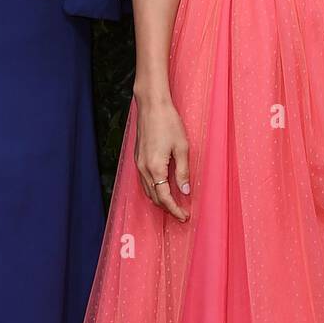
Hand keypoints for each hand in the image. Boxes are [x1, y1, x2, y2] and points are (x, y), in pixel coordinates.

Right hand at [134, 96, 190, 220]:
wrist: (151, 106)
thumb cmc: (168, 123)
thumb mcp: (182, 147)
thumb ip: (183, 172)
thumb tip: (185, 191)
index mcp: (155, 168)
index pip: (165, 198)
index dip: (175, 210)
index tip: (184, 216)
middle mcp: (143, 169)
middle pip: (154, 198)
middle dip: (168, 208)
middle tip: (182, 213)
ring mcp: (138, 164)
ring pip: (147, 191)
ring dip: (160, 200)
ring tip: (174, 204)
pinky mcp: (137, 158)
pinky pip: (144, 181)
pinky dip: (153, 190)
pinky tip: (162, 188)